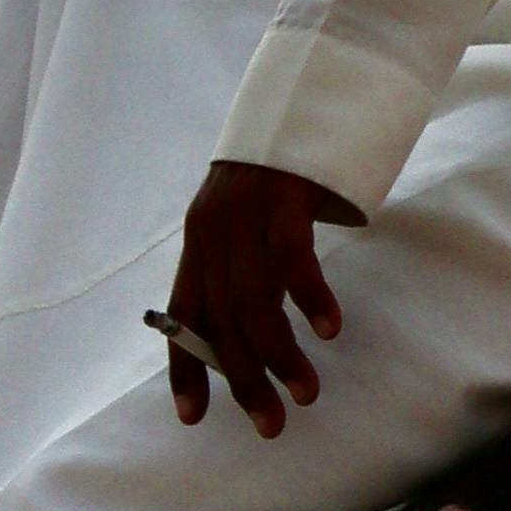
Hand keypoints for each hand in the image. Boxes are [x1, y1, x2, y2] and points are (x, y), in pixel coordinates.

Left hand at [162, 166, 367, 437]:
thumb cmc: (291, 158)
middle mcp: (215, 228)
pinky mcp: (285, 195)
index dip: (185, 367)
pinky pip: (291, 259)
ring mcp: (248, 210)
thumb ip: (249, 255)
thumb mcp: (253, 210)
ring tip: (305, 391)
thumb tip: (260, 319)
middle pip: (220, 319)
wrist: (311, 86)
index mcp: (202, 236)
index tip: (192, 417)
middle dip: (243, 378)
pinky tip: (328, 328)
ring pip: (252, 300)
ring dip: (278, 354)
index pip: (182, 313)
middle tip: (270, 424)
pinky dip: (308, 298)